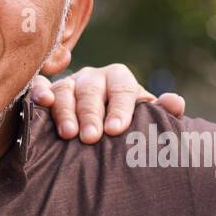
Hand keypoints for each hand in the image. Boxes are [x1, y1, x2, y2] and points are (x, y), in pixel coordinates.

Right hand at [29, 64, 185, 143]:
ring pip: (66, 91)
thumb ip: (161, 112)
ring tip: (68, 135)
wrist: (101, 125)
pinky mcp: (48, 90)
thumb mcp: (144, 118)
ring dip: (65, 111)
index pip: (122, 89)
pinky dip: (39, 92)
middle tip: (91, 138)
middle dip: (91, 114)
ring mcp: (69, 82)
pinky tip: (42, 103)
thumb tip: (175, 102)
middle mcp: (94, 77)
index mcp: (119, 79)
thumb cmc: (125, 123)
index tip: (116, 130)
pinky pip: (40, 86)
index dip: (119, 109)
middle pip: (92, 91)